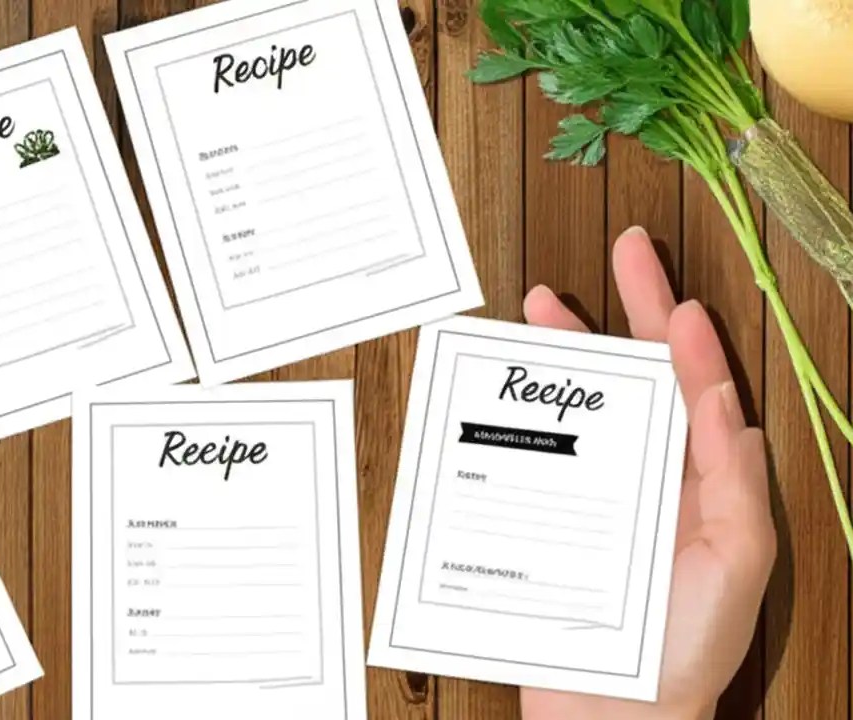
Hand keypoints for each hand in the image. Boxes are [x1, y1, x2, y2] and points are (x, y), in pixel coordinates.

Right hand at [519, 227, 775, 719]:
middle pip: (642, 378)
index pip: (697, 389)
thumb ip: (734, 480)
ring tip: (545, 310)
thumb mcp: (735, 561)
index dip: (686, 337)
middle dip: (631, 314)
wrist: (613, 710)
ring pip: (589, 405)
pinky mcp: (558, 516)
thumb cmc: (686, 646)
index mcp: (705, 481)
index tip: (667, 292)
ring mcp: (604, 493)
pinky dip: (529, 416)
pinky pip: (543, 453)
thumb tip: (718, 399)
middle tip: (621, 254)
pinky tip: (514, 393)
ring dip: (572, 355)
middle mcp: (656, 476)